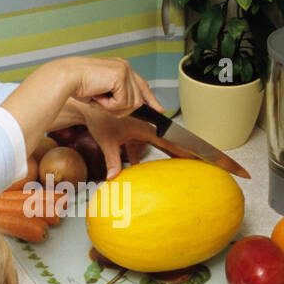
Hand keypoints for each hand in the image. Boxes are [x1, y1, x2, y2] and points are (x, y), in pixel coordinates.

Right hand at [55, 56, 163, 117]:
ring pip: (131, 103)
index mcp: (120, 69)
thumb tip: (130, 108)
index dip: (151, 99)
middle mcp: (125, 67)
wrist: (66, 78)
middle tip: (103, 105)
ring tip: (98, 98)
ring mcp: (124, 70)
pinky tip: (98, 95)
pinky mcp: (121, 76)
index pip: (142, 85)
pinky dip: (109, 105)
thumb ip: (116, 97)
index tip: (160, 109)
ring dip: (112, 107)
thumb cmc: (77, 85)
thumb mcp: (102, 94)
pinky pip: (122, 102)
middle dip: (121, 110)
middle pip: (137, 100)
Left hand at [81, 107, 199, 178]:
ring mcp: (137, 130)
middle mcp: (143, 128)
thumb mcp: (107, 141)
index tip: (193, 154)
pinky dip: (140, 155)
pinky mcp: (129, 133)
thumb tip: (114, 177)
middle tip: (192, 158)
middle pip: (164, 142)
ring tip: (175, 161)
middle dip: (177, 151)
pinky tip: (139, 167)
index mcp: (144, 128)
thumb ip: (112, 160)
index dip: (181, 148)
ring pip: (152, 144)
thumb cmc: (100, 118)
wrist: (90, 107)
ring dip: (161, 152)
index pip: (167, 141)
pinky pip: (139, 145)